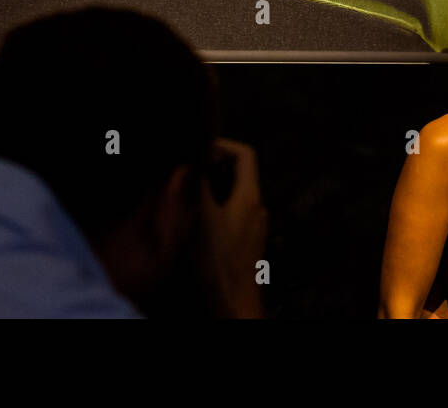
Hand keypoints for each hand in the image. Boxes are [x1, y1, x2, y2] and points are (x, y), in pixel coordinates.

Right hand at [199, 137, 268, 317]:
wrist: (232, 302)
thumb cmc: (219, 264)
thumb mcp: (201, 219)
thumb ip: (198, 188)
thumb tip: (192, 166)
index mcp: (250, 197)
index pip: (246, 154)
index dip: (223, 145)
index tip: (203, 148)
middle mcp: (257, 208)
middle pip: (239, 173)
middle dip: (214, 168)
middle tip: (191, 172)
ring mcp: (253, 226)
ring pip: (233, 195)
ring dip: (212, 190)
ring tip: (190, 196)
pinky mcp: (246, 242)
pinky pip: (232, 214)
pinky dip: (215, 209)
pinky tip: (197, 222)